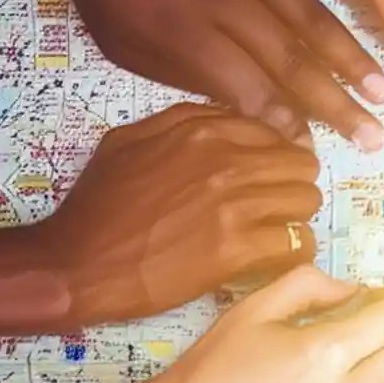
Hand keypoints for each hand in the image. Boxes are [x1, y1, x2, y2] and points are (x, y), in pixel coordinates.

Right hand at [38, 104, 322, 326]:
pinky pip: (298, 243)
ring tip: (274, 231)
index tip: (268, 176)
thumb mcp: (130, 140)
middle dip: (293, 184)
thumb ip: (183, 121)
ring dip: (295, 216)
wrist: (75, 263)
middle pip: (303, 164)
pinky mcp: (238, 249)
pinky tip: (274, 257)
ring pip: (307, 201)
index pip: (278, 132)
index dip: (278, 156)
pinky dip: (293, 251)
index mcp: (204, 131)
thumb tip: (229, 120)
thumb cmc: (97, 204)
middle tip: (275, 206)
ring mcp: (236, 206)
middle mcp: (228, 161)